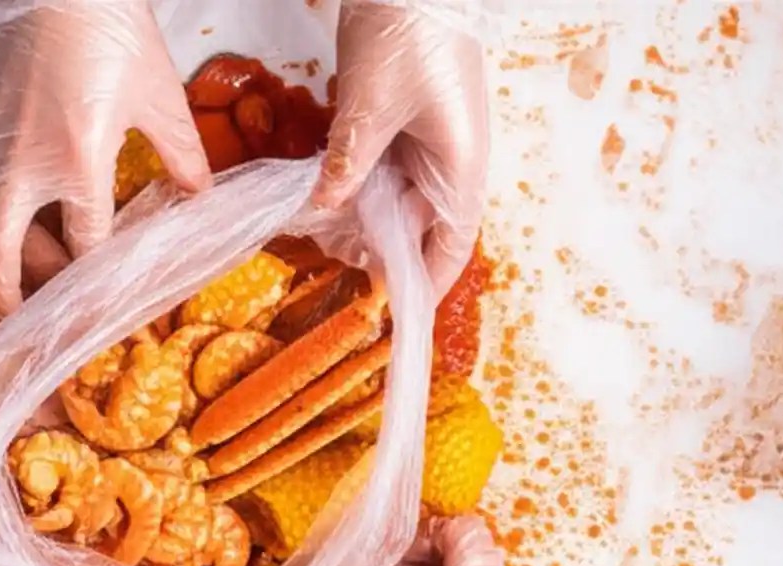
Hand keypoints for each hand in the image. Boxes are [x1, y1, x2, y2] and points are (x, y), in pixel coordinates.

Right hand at [0, 1, 210, 315]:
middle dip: (8, 294)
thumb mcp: (161, 98)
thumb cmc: (113, 36)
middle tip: (18, 318)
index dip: (89, 280)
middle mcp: (23, 165)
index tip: (95, 302)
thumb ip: (183, 155)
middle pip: (2, 251)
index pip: (82, 244)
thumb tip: (199, 196)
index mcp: (79, 161)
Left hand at [313, 2, 488, 297]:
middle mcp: (450, 161)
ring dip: (364, 218)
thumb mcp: (370, 106)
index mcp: (459, 166)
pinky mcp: (406, 123)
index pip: (450, 243)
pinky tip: (325, 194)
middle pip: (419, 226)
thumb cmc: (407, 37)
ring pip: (398, 198)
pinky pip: (384, 169)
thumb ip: (349, 163)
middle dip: (379, 248)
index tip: (396, 311)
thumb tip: (325, 209)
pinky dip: (357, 186)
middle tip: (334, 257)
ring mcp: (429, 141)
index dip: (424, 282)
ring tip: (323, 230)